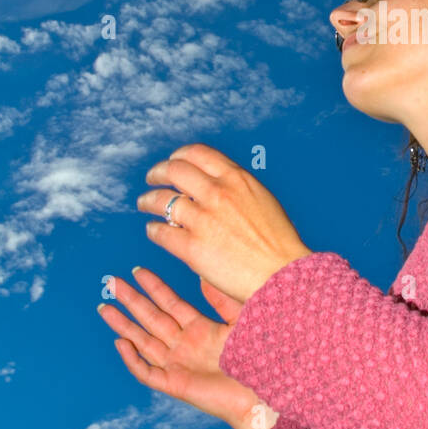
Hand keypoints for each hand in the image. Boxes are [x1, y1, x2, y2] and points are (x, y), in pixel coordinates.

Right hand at [97, 266, 276, 428]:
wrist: (261, 396)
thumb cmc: (257, 360)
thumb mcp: (240, 322)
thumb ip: (221, 300)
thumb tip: (203, 276)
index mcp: (200, 329)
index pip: (170, 303)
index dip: (154, 287)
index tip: (137, 271)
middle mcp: (184, 345)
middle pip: (151, 318)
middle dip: (131, 301)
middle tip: (112, 282)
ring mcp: (177, 365)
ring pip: (143, 341)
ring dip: (123, 326)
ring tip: (105, 308)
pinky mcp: (174, 385)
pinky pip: (147, 372)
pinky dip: (133, 359)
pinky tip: (121, 343)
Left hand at [136, 144, 311, 302]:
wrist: (282, 274)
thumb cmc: (278, 243)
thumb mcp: (262, 199)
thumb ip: (236, 188)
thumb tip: (214, 183)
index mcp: (237, 178)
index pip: (197, 154)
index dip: (178, 156)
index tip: (171, 162)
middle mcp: (218, 193)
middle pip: (173, 170)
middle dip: (157, 173)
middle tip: (151, 179)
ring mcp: (203, 220)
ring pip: (161, 200)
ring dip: (148, 201)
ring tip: (145, 205)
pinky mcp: (192, 248)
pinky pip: (161, 232)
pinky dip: (153, 230)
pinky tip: (154, 231)